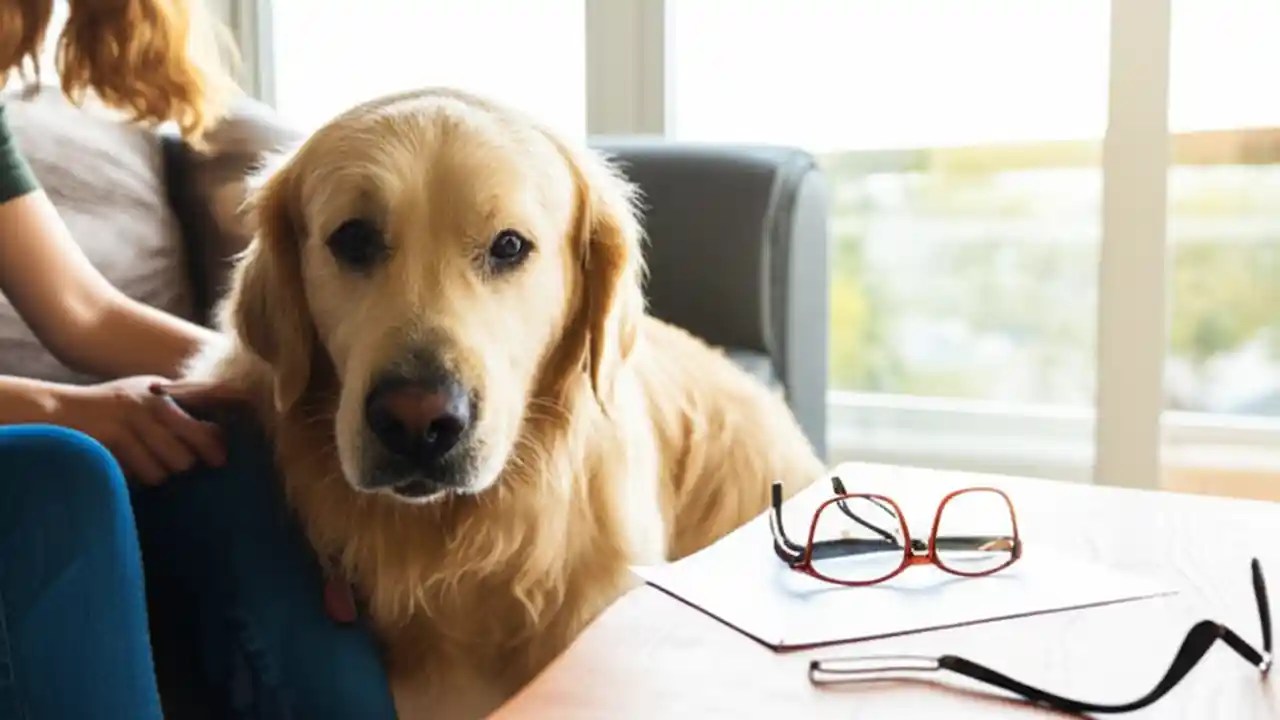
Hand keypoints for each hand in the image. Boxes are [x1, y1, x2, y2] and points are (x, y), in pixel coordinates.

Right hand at [52, 376, 228, 485]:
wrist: (59, 410)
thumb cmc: (112, 404)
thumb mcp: (148, 394)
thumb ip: (181, 410)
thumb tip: (220, 435)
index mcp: (162, 398)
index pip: (205, 430)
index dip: (215, 449)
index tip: (219, 459)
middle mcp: (148, 411)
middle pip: (185, 459)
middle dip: (182, 466)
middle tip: (172, 460)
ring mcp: (126, 429)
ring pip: (161, 473)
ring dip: (155, 473)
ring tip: (142, 458)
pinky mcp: (109, 447)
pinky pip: (135, 477)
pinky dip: (133, 476)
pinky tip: (124, 462)